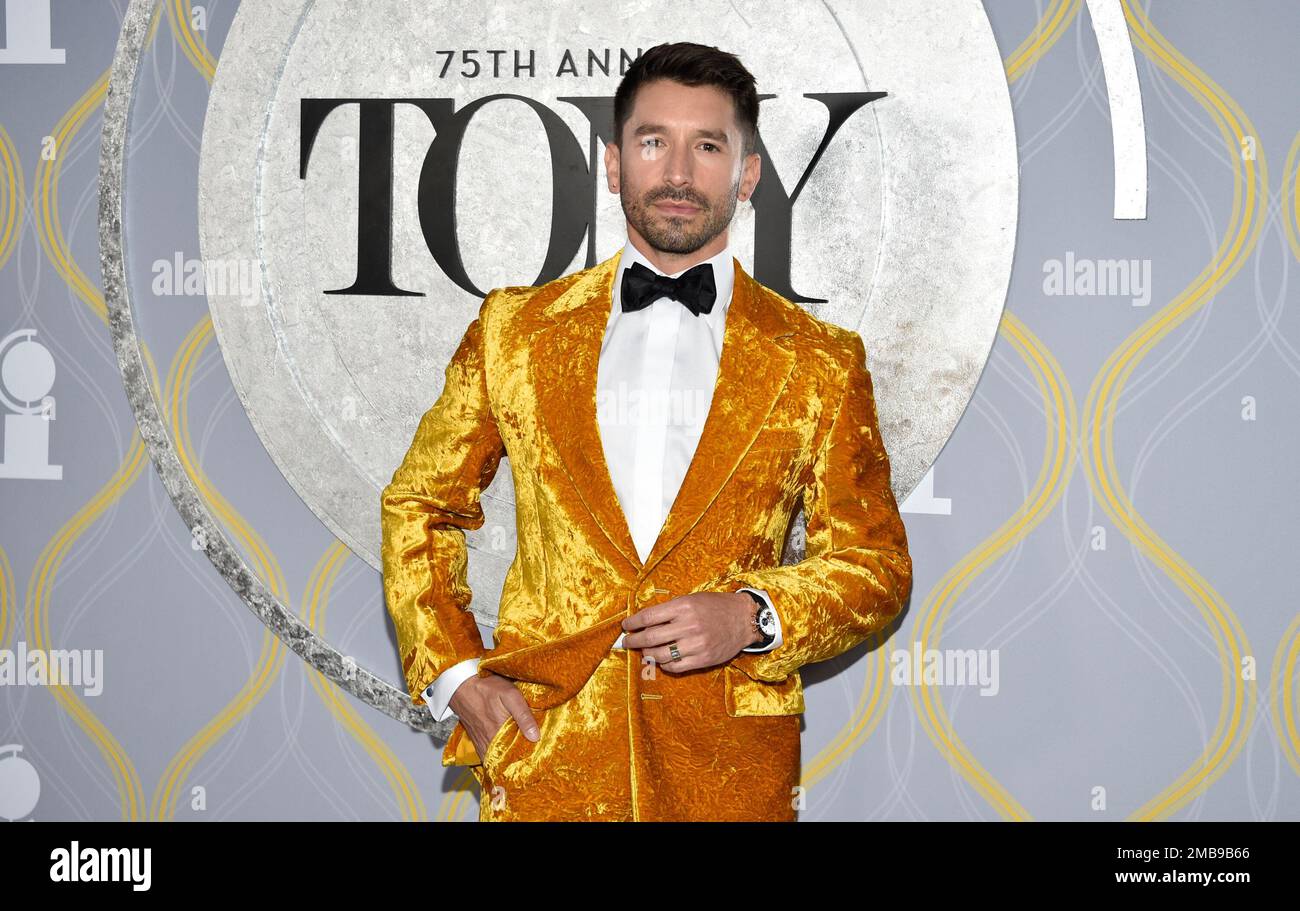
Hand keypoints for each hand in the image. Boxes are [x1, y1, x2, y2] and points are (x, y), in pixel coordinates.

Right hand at [448, 671, 540, 760]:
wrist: (462, 686)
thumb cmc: (487, 689)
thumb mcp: (511, 695)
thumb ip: (523, 715)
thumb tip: (535, 737)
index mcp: (499, 734)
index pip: (517, 756)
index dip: (529, 758)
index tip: (539, 758)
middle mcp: (488, 743)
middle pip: (507, 761)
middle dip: (520, 762)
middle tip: (533, 762)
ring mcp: (481, 744)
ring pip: (496, 761)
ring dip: (508, 762)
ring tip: (522, 759)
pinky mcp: (477, 741)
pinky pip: (487, 757)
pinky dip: (497, 759)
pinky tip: (506, 755)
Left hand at [619, 592, 758, 672]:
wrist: (743, 619)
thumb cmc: (715, 606)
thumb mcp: (691, 599)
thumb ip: (669, 610)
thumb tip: (644, 621)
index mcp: (683, 607)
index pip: (648, 617)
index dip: (632, 623)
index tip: (626, 625)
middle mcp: (688, 626)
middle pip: (650, 638)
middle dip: (633, 640)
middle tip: (627, 641)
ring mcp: (696, 645)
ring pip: (660, 655)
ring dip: (647, 654)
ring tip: (645, 651)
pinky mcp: (702, 659)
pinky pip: (675, 666)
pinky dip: (664, 664)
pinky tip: (662, 659)